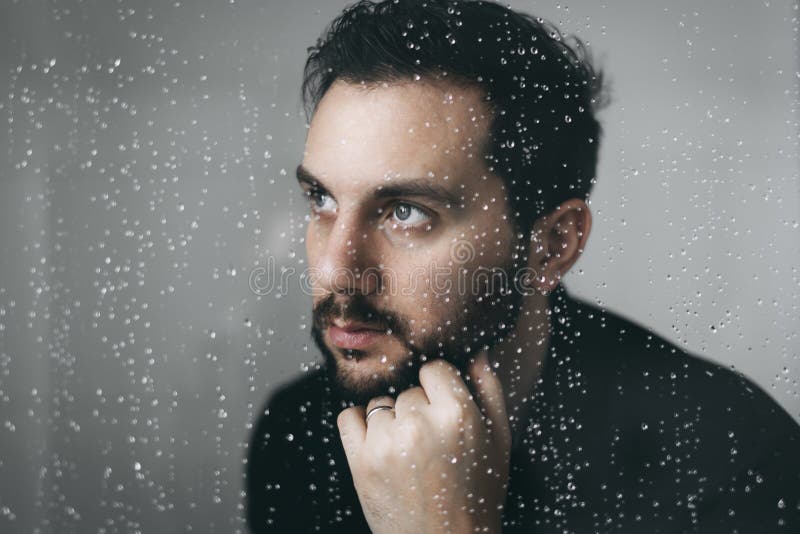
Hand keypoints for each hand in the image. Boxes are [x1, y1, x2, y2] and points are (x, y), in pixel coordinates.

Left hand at [336, 352, 511, 533]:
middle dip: (417, 410)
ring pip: (379, 404)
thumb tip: (475, 348)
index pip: (434, 368)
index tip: (443, 412)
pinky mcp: (359, 461)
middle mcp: (419, 424)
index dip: (440, 390)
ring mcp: (386, 443)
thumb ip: (489, 387)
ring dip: (390, 421)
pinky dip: (359, 427)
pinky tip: (380, 447)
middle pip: (408, 389)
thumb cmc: (476, 493)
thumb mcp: (499, 439)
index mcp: (458, 414)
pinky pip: (348, 417)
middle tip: (431, 444)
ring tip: (409, 454)